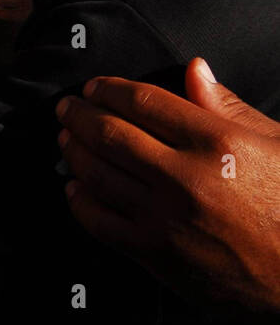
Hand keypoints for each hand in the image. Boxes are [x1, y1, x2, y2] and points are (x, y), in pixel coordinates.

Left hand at [57, 58, 279, 324]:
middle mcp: (187, 178)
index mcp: (220, 144)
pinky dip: (80, 200)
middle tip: (68, 107)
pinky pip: (99, 221)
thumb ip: (228, 107)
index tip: (95, 86)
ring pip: (98, 173)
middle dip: (80, 115)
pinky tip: (75, 188)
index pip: (145, 102)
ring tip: (66, 138)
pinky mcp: (155, 254)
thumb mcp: (278, 146)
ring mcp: (166, 218)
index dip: (111, 89)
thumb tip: (194, 69)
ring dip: (74, 151)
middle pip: (111, 133)